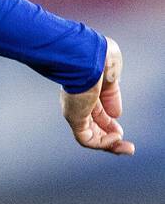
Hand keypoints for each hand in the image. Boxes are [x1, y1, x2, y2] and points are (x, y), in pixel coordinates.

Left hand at [61, 36, 133, 154]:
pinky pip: (86, 139)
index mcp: (86, 88)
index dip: (109, 123)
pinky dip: (103, 143)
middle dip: (111, 137)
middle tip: (127, 146)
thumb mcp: (111, 74)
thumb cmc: (97, 57)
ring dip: (110, 145)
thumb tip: (116, 114)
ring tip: (127, 148)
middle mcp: (79, 100)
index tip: (119, 129)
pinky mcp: (74, 116)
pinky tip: (116, 137)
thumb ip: (112, 94)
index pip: (96, 111)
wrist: (86, 55)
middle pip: (93, 126)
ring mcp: (76, 109)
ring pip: (90, 136)